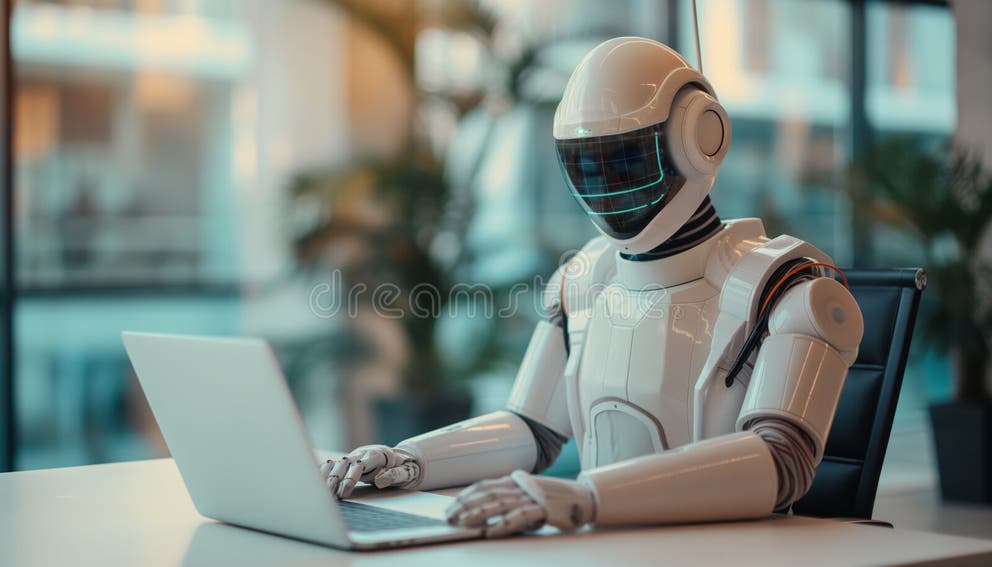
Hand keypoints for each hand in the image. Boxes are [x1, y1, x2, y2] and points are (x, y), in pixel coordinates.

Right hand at [320, 445, 420, 498]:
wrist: (399, 459)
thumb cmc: (403, 468)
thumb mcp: (405, 472)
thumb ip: (394, 475)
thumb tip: (379, 480)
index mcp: (378, 454)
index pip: (361, 464)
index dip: (351, 477)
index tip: (344, 491)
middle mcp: (363, 453)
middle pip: (345, 463)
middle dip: (336, 479)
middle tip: (329, 496)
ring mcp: (354, 456)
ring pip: (336, 463)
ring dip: (327, 477)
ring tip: (320, 493)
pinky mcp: (347, 461)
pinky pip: (332, 465)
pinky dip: (323, 472)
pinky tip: (314, 481)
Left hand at [445, 470, 595, 537]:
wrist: (584, 497)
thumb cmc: (555, 498)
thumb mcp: (529, 492)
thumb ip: (511, 496)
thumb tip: (488, 506)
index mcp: (516, 480)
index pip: (485, 485)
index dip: (466, 495)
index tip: (452, 505)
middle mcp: (521, 486)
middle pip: (486, 494)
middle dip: (465, 506)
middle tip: (450, 517)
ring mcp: (532, 496)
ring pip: (499, 504)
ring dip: (478, 515)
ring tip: (463, 524)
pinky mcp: (543, 509)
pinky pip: (519, 517)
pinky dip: (503, 525)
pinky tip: (491, 532)